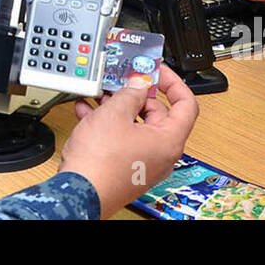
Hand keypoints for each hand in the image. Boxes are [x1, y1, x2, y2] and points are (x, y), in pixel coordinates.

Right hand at [60, 65, 198, 217]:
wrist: (79, 193)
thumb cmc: (100, 163)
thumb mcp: (115, 113)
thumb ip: (131, 93)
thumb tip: (139, 84)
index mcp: (168, 141)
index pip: (186, 105)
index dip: (173, 83)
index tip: (157, 71)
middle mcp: (161, 155)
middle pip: (158, 115)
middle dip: (137, 95)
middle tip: (122, 81)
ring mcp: (143, 164)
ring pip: (136, 126)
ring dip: (119, 108)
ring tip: (100, 95)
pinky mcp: (126, 169)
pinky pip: (123, 140)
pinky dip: (109, 125)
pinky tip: (88, 113)